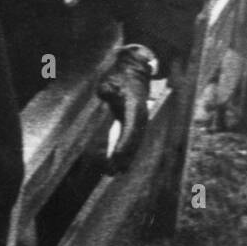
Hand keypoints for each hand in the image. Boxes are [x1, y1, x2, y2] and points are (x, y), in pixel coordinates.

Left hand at [96, 43, 156, 173]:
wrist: (135, 71)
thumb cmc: (120, 77)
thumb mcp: (111, 80)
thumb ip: (108, 89)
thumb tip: (106, 94)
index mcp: (135, 108)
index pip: (130, 130)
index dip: (124, 144)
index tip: (116, 157)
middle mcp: (140, 117)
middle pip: (133, 141)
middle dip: (124, 157)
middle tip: (112, 172)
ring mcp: (140, 121)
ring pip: (134, 143)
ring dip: (125, 158)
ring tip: (114, 173)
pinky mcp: (135, 123)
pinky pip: (131, 140)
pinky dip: (126, 152)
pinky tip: (120, 164)